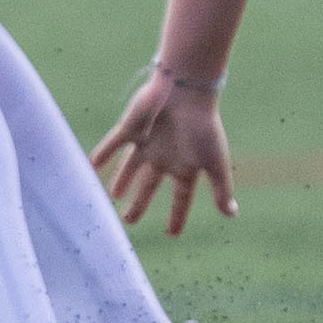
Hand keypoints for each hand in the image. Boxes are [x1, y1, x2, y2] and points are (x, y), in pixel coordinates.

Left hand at [90, 67, 237, 234]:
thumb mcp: (215, 163)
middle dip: (140, 203)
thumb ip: (222, 189)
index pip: (180, 198)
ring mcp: (147, 142)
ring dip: (121, 179)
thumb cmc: (203, 127)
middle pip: (150, 185)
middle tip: (128, 220)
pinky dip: (102, 154)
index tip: (172, 233)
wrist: (186, 89)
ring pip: (130, 166)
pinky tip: (90, 165)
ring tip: (113, 194)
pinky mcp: (131, 128)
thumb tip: (232, 215)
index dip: (176, 215)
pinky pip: (113, 143)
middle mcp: (165, 156)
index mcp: (186, 165)